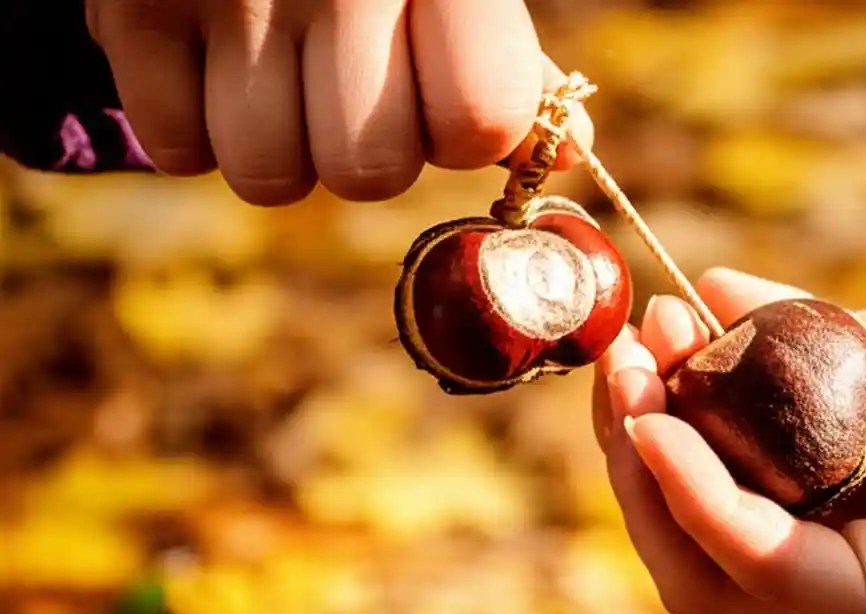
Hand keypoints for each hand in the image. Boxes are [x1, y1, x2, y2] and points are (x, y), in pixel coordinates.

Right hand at [87, 0, 592, 204]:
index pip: (478, 122)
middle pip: (370, 173)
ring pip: (271, 179)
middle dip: (368, 148)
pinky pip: (179, 151)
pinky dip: (195, 126)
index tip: (446, 96)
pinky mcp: (131, 8)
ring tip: (279, 67)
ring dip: (282, 147)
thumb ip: (505, 61)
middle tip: (349, 78)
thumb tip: (569, 152)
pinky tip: (211, 61)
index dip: (464, 132)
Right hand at [592, 268, 865, 613]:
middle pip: (682, 535)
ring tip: (633, 385)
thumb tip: (710, 290)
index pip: (706, 488)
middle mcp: (828, 561)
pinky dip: (694, 493)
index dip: (659, 411)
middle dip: (633, 441)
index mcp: (829, 506)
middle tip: (624, 354)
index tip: (652, 324)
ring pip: (695, 567)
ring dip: (644, 472)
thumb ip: (797, 336)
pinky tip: (663, 426)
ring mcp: (848, 593)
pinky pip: (753, 559)